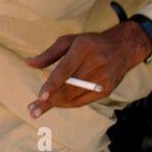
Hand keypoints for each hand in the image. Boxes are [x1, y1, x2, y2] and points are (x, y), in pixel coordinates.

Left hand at [25, 21, 151, 117]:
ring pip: (74, 97)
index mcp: (83, 49)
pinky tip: (55, 104)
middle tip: (32, 110)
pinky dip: (67, 104)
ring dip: (55, 105)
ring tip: (37, 110)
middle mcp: (95, 64)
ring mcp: (103, 79)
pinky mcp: (107, 89)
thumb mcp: (69, 41)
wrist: (124, 48)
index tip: (40, 97)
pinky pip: (83, 101)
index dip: (52, 85)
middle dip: (49, 101)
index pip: (65, 70)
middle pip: (68, 87)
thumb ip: (48, 54)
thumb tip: (28, 63)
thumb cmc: (90, 43)